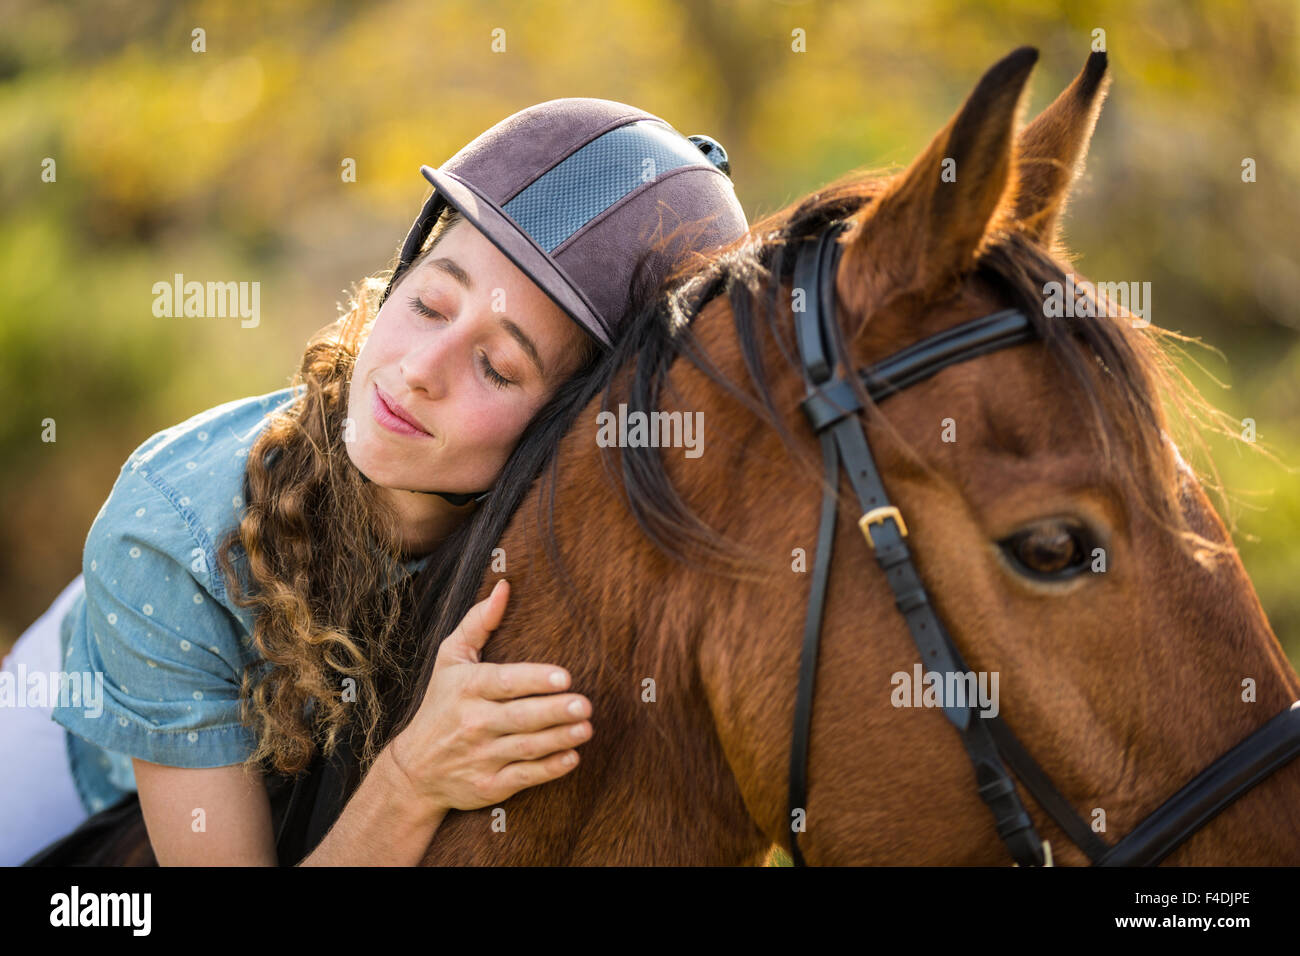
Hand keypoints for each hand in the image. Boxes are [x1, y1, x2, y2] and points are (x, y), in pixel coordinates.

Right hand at [388, 579, 590, 813]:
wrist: (414, 770)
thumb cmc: (441, 704)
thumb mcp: (450, 659)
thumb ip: (478, 623)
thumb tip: (505, 587)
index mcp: (466, 687)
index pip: (504, 682)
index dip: (534, 679)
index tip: (563, 676)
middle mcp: (473, 722)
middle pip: (520, 716)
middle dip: (554, 711)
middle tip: (584, 704)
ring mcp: (481, 756)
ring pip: (526, 747)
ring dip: (559, 739)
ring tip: (586, 727)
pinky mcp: (489, 785)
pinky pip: (524, 777)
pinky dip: (549, 769)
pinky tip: (572, 757)